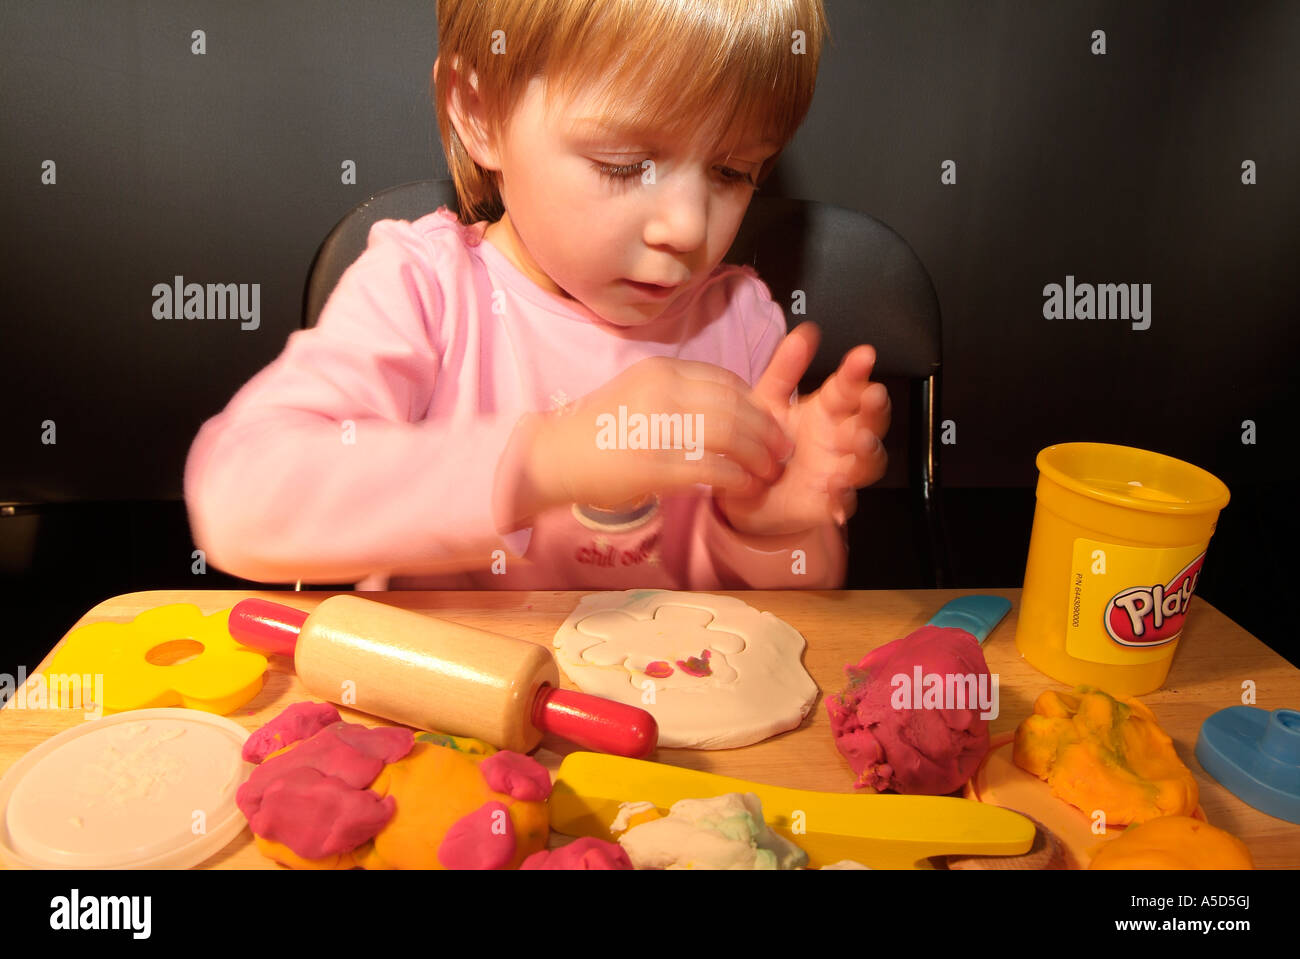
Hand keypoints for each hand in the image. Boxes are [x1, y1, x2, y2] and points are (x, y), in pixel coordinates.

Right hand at [514, 356, 792, 516]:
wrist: (552, 457)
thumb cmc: (597, 431)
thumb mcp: (638, 392)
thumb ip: (677, 394)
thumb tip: (725, 406)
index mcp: (660, 371)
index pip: (725, 380)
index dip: (755, 403)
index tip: (767, 421)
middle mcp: (662, 391)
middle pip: (734, 406)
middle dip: (766, 430)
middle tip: (781, 449)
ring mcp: (658, 427)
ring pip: (729, 435)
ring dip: (758, 455)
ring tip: (770, 470)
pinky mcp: (654, 464)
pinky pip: (711, 468)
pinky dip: (737, 478)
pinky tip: (746, 486)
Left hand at [716, 322, 890, 535]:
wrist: (746, 495)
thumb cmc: (763, 445)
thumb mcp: (766, 401)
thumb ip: (784, 369)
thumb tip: (803, 333)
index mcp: (827, 410)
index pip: (850, 386)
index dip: (858, 370)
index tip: (863, 355)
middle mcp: (840, 439)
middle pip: (870, 421)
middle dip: (876, 408)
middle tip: (873, 395)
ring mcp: (839, 471)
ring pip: (868, 461)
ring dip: (869, 450)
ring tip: (861, 442)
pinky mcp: (829, 503)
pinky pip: (844, 502)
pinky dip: (844, 498)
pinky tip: (837, 489)